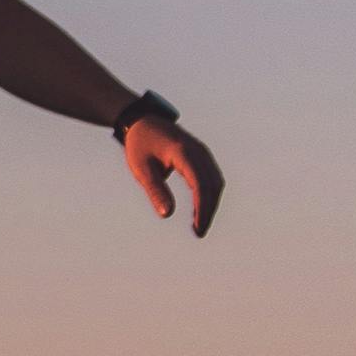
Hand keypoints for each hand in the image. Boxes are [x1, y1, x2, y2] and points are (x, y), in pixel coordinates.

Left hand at [124, 115, 222, 237]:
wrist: (143, 121)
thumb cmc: (140, 145)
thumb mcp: (142, 169)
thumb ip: (155, 191)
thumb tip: (167, 214)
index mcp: (183, 153)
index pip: (200, 185)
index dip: (202, 209)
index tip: (197, 229)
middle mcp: (198, 151)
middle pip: (212, 186)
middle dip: (208, 211)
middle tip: (198, 233)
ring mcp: (202, 152)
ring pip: (215, 183)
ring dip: (211, 204)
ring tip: (198, 226)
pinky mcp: (202, 156)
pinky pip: (212, 178)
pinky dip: (209, 195)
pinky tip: (200, 210)